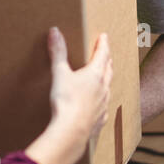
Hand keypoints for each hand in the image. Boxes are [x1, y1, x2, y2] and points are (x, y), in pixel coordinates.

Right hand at [46, 27, 112, 144]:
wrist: (71, 131)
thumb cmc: (66, 101)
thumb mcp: (59, 73)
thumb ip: (58, 52)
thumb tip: (55, 31)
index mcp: (95, 74)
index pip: (102, 54)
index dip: (103, 44)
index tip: (105, 37)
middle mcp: (103, 88)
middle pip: (108, 70)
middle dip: (107, 61)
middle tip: (107, 55)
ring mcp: (103, 105)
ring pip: (108, 89)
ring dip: (107, 81)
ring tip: (104, 78)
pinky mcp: (100, 120)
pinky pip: (104, 108)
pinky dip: (102, 102)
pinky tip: (99, 106)